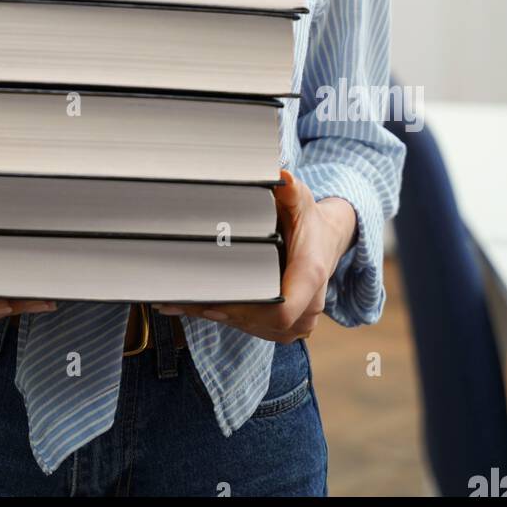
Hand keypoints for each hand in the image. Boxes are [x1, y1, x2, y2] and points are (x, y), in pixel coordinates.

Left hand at [154, 168, 356, 342]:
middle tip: (180, 299)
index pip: (282, 309)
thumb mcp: (301, 199)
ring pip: (254, 328)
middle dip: (221, 309)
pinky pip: (256, 329)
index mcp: (311, 274)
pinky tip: (200, 307)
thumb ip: (290, 190)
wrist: (326, 241)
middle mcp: (309, 305)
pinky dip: (230, 317)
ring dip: (220, 315)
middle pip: (260, 321)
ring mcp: (300, 321)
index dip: (246, 309)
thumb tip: (281, 177)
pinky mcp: (289, 328)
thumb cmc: (309, 220)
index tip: (214, 300)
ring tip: (182, 303)